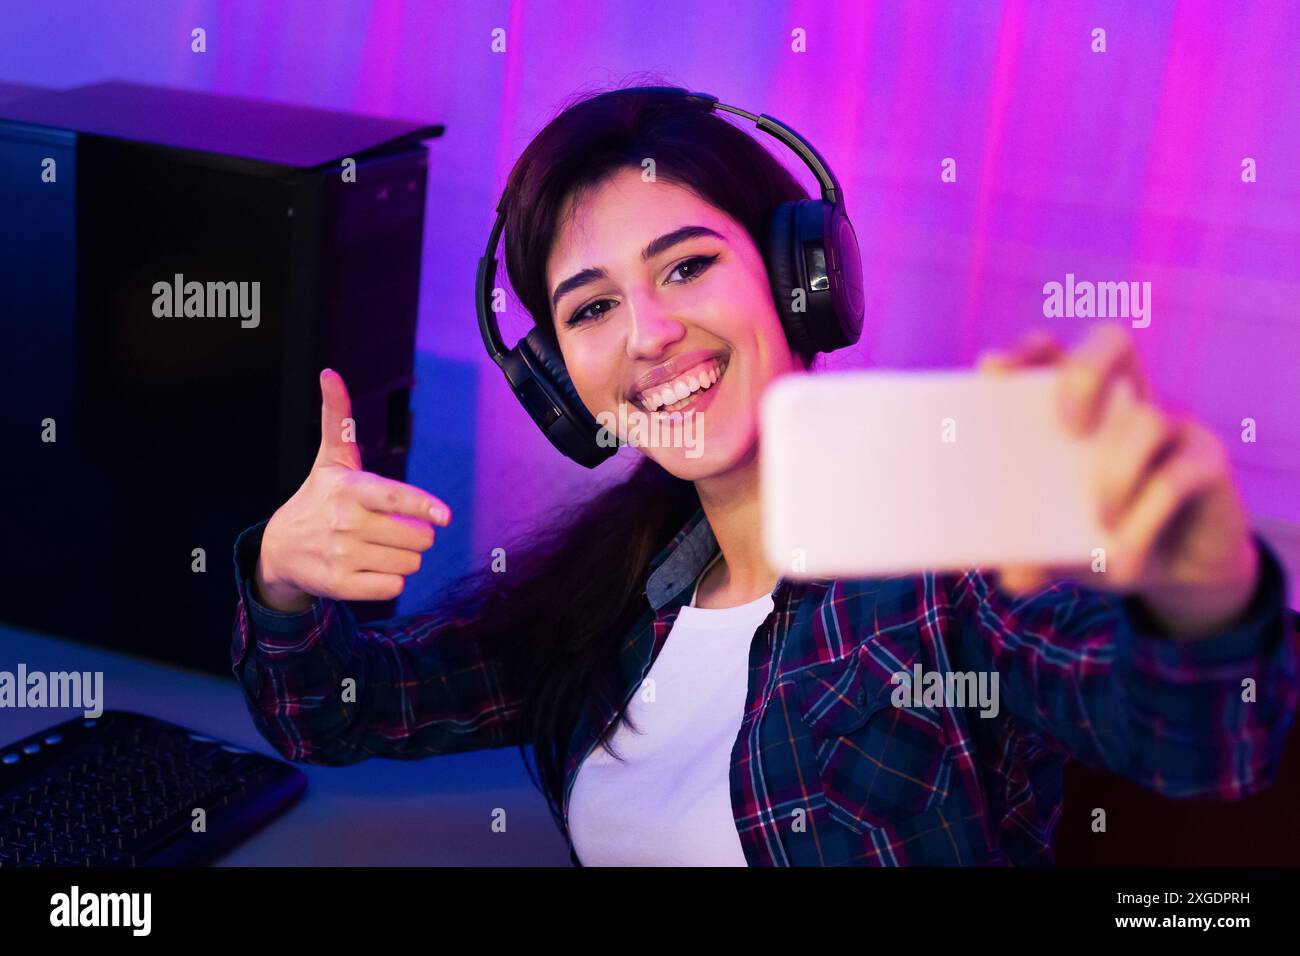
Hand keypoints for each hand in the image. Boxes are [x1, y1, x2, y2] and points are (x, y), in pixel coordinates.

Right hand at [256, 368, 451, 607]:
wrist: (278, 549)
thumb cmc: (317, 499)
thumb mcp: (329, 460)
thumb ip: (338, 419)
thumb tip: (329, 373)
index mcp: (349, 489)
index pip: (396, 498)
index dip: (424, 507)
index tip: (445, 516)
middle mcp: (345, 522)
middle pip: (417, 536)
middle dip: (416, 533)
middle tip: (392, 528)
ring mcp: (342, 555)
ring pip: (410, 562)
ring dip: (404, 557)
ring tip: (377, 546)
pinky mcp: (341, 585)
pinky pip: (393, 586)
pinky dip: (389, 580)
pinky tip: (369, 568)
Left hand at [977, 323, 1259, 637]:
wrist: (1173, 572)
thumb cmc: (1101, 539)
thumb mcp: (1059, 549)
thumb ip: (1031, 555)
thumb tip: (1009, 574)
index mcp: (1077, 407)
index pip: (1052, 352)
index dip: (1026, 351)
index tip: (994, 370)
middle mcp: (1125, 400)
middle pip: (1111, 342)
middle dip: (1083, 372)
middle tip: (1065, 426)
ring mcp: (1171, 424)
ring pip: (1147, 419)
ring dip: (1116, 475)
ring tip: (1100, 524)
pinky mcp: (1208, 460)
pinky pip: (1178, 474)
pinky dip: (1145, 515)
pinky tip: (1125, 553)